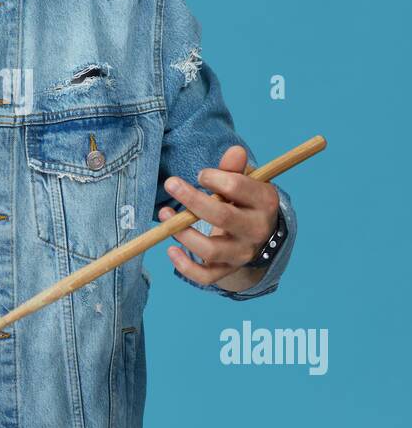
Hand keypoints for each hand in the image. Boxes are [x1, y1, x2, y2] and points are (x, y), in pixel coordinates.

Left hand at [158, 144, 278, 286]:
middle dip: (192, 200)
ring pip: (210, 250)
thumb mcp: (245, 182)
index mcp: (265, 202)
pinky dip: (185, 267)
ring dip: (183, 233)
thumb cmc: (245, 201)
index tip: (200, 174)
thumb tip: (235, 151)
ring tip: (164, 216)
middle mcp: (256, 230)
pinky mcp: (227, 270)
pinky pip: (205, 276)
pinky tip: (170, 251)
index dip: (214, 178)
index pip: (237, 187)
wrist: (259, 235)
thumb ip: (235, 168)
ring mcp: (242, 253)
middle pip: (223, 217)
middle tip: (170, 184)